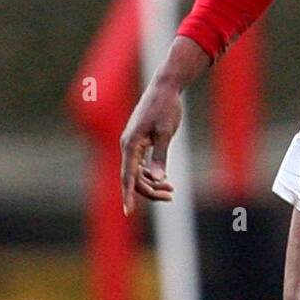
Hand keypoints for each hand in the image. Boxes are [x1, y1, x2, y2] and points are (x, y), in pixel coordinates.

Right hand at [119, 78, 181, 214]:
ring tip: (172, 191)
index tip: (128, 212)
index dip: (128, 195)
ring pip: (137, 173)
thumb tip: (157, 179)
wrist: (165, 87)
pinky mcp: (139, 142)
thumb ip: (160, 157)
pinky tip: (164, 179)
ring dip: (152, 184)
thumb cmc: (166, 107)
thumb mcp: (166, 132)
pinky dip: (151, 173)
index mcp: (131, 144)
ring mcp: (132, 144)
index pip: (128, 176)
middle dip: (150, 190)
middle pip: (134, 178)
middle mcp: (128, 145)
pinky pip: (140, 164)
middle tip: (171, 195)